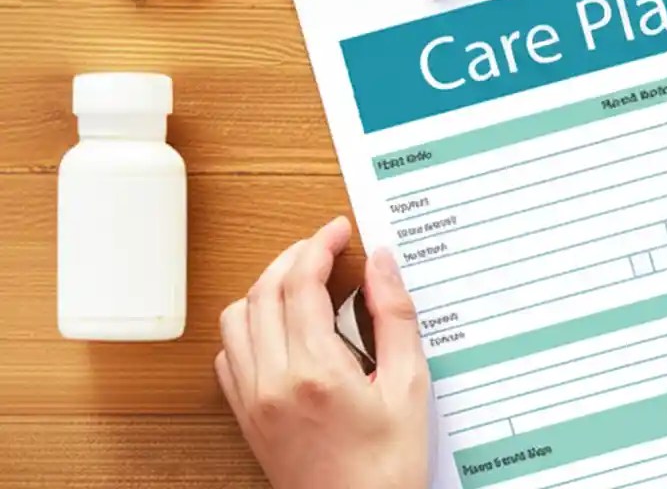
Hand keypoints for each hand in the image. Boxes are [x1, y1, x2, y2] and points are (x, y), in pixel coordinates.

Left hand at [216, 217, 430, 488]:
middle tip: (325, 246)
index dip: (319, 244)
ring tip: (301, 281)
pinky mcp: (246, 417)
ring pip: (236, 318)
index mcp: (316, 371)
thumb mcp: (409, 387)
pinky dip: (247, 328)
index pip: (301, 283)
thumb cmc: (389, 467)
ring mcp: (252, 400)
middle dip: (294, 256)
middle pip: (264, 291)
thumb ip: (395, 318)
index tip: (339, 230)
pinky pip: (228, 355)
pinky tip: (279, 328)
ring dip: (265, 288)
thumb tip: (381, 264)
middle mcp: (273, 381)